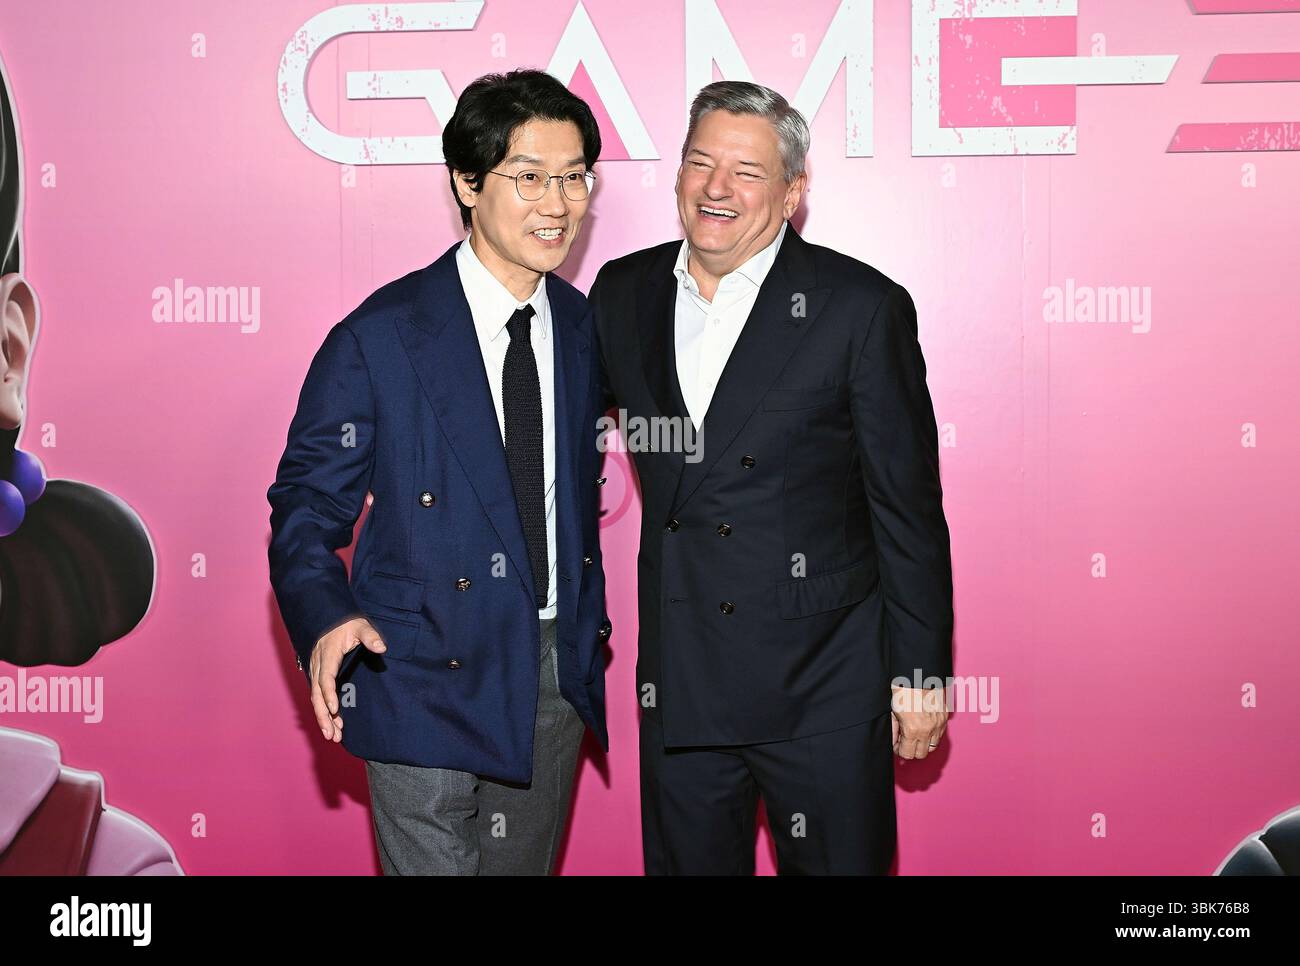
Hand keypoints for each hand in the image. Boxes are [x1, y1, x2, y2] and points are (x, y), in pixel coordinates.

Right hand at [310, 617, 385, 741]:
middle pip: (317, 693)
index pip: (326, 677)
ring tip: (333, 736)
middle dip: (323, 715)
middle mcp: (318, 664)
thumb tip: (381, 648)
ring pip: (316, 698)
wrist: (332, 619)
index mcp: (328, 654)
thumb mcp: (360, 625)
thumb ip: (370, 636)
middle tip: (332, 734)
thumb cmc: (347, 623)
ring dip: (323, 717)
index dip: (329, 694)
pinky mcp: (319, 675)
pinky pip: (319, 696)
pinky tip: (333, 723)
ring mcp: (316, 671)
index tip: (335, 709)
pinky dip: (324, 711)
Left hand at [890, 685, 946, 760]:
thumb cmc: (903, 690)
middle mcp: (928, 729)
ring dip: (923, 743)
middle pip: (922, 754)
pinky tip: (923, 726)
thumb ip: (893, 730)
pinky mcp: (945, 717)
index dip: (900, 751)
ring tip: (914, 733)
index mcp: (913, 729)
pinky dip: (932, 735)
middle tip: (904, 740)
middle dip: (912, 749)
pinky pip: (940, 734)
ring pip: (933, 746)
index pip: (908, 754)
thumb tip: (893, 743)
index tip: (897, 744)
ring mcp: (939, 724)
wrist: (918, 674)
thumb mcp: (892, 712)